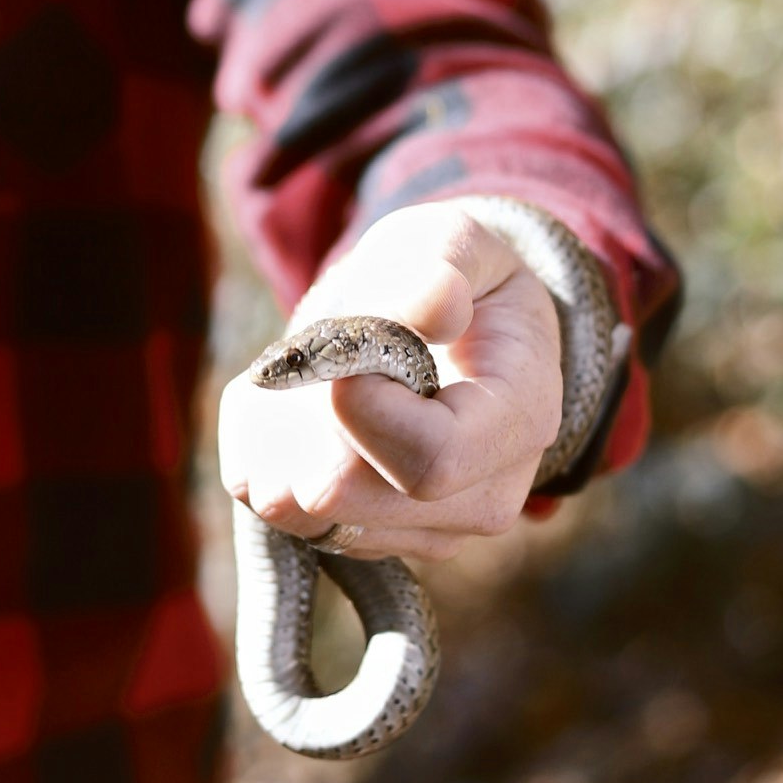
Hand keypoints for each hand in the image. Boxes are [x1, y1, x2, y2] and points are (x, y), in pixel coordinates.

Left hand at [218, 200, 568, 563]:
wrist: (447, 325)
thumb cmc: (451, 276)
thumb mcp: (451, 242)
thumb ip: (441, 265)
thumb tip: (436, 309)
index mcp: (522, 417)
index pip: (432, 459)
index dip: (359, 413)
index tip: (336, 358)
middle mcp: (487, 495)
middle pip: (357, 500)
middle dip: (305, 427)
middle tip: (307, 359)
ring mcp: (430, 531)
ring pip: (310, 518)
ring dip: (277, 444)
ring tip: (300, 378)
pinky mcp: (374, 540)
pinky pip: (281, 520)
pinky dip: (261, 462)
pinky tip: (281, 410)